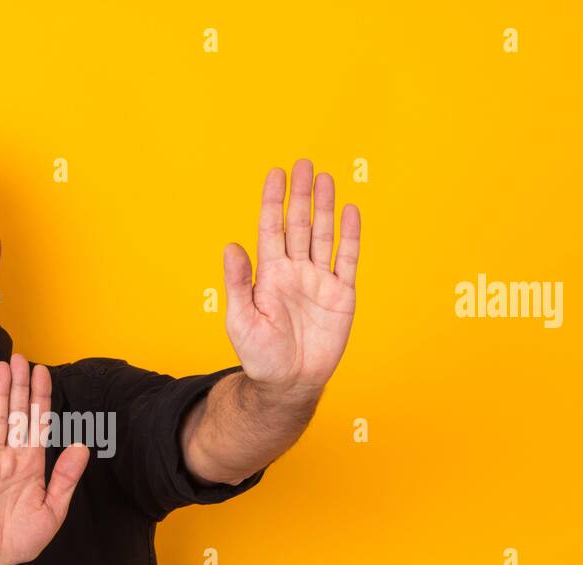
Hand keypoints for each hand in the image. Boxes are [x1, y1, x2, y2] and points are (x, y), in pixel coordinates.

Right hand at [0, 354, 89, 564]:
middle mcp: (12, 456)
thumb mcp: (53, 509)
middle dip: (21, 386)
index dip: (41, 398)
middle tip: (23, 358)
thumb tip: (80, 446)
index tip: (44, 373)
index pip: (39, 423)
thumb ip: (65, 477)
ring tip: (2, 367)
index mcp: (33, 464)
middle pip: (17, 413)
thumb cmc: (22, 539)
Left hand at [222, 160, 360, 396]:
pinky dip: (350, 236)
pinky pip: (347, 260)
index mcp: (269, 274)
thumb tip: (231, 246)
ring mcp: (319, 281)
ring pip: (323, 236)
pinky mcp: (342, 295)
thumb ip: (238, 283)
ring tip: (326, 179)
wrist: (289, 383)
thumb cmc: (260, 355)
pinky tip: (351, 212)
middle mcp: (294, 271)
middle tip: (304, 164)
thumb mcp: (241, 320)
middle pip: (298, 225)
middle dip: (301, 195)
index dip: (273, 202)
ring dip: (325, 208)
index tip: (276, 174)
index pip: (270, 228)